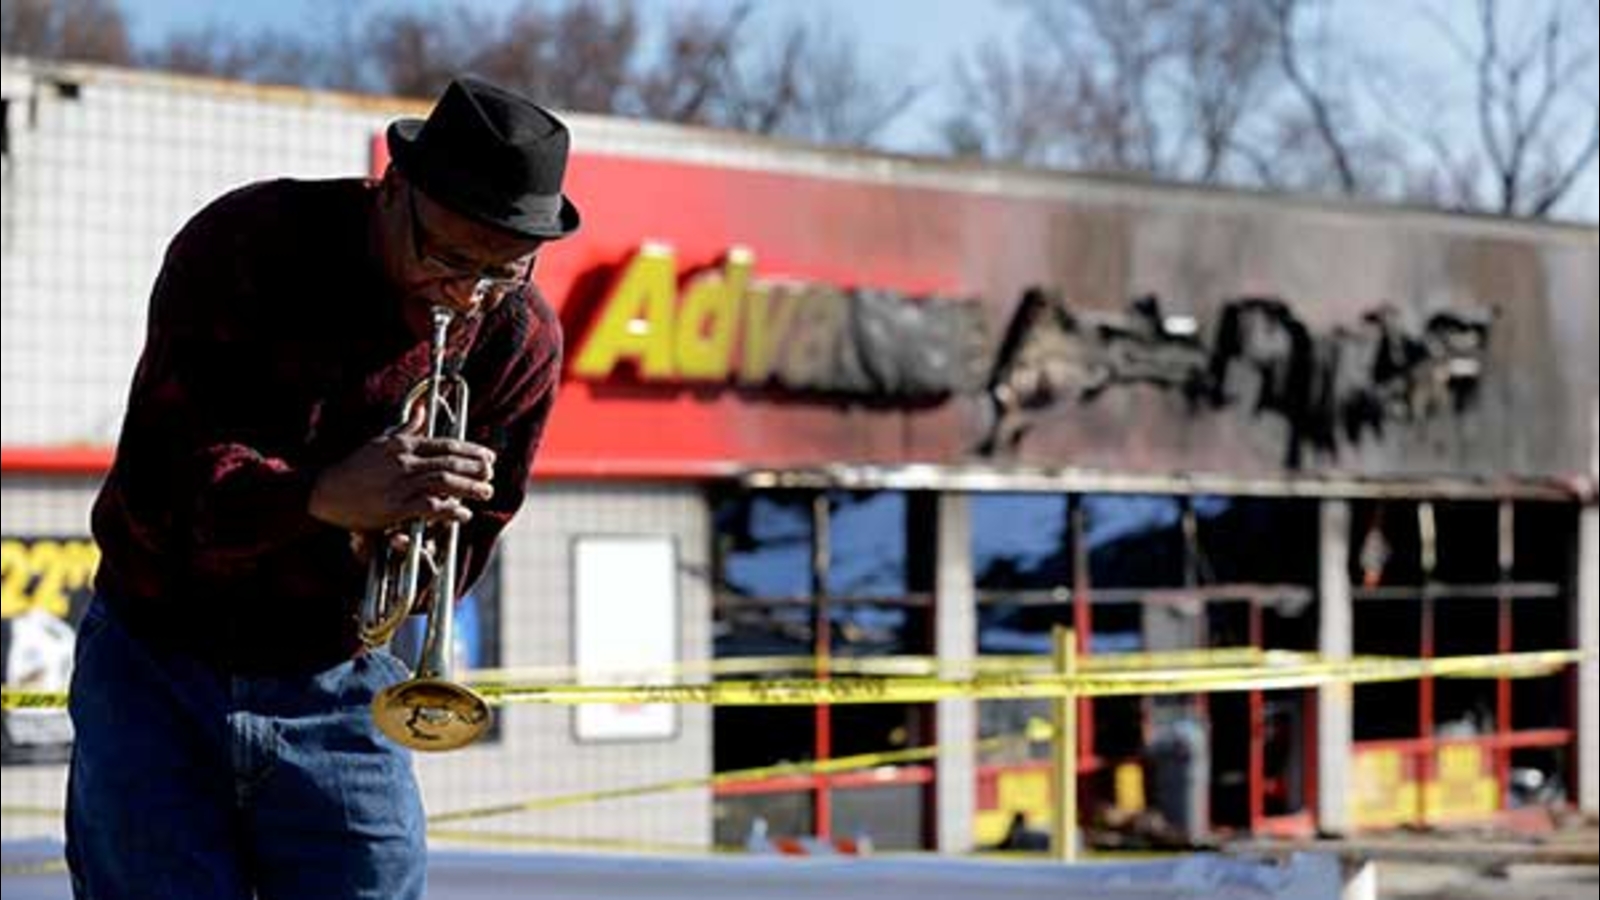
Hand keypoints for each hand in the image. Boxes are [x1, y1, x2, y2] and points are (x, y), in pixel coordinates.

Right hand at [309, 405, 495, 531]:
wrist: (325, 490)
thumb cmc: (353, 467)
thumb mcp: (380, 441)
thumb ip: (406, 427)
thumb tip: (422, 410)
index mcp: (403, 445)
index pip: (445, 444)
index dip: (471, 450)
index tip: (489, 456)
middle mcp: (404, 462)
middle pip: (449, 461)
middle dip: (475, 468)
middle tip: (492, 474)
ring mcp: (399, 484)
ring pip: (444, 481)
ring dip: (469, 487)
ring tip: (486, 492)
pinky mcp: (394, 507)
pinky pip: (429, 506)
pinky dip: (450, 510)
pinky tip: (463, 514)